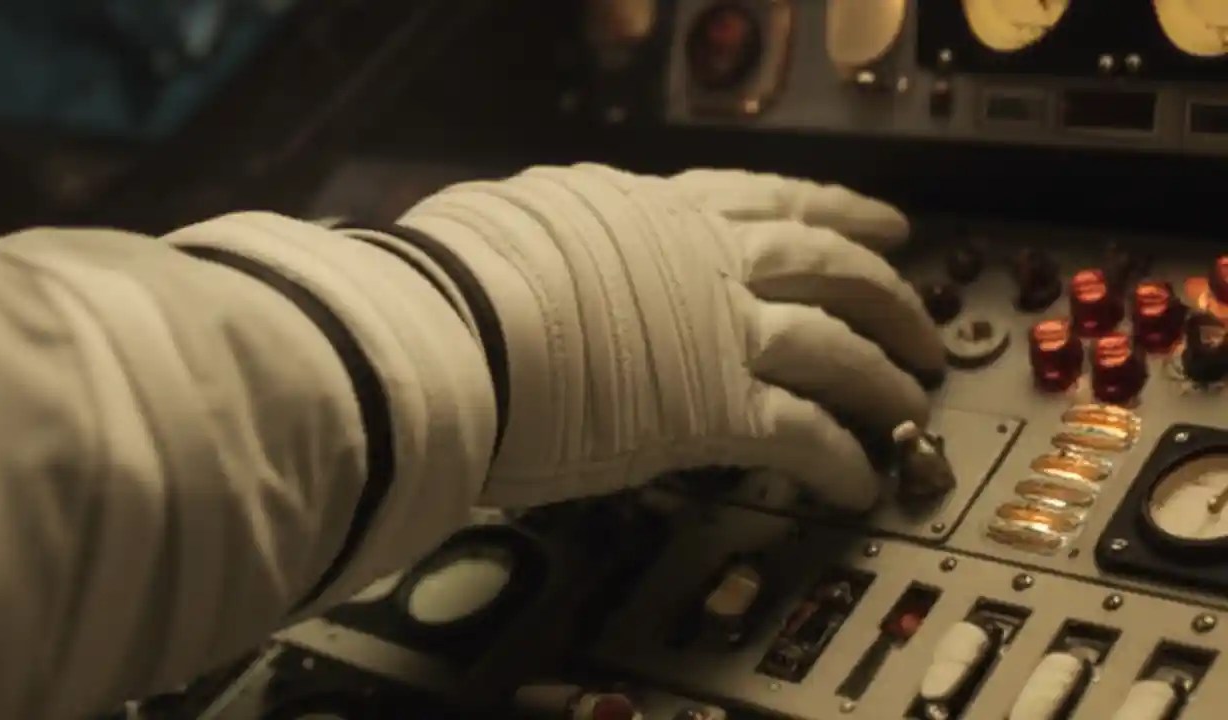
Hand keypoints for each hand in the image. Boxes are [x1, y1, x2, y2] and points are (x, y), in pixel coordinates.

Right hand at [399, 165, 944, 510]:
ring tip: (911, 403)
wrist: (460, 326)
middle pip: (833, 268)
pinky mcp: (721, 410)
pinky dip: (842, 459)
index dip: (839, 210)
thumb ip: (570, 228)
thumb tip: (560, 232)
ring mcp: (723, 334)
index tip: (882, 223)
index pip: (774, 201)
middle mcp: (710, 263)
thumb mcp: (522, 217)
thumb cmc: (462, 275)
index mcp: (662, 212)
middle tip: (920, 323)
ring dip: (884, 378)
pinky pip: (806, 435)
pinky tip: (859, 485)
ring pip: (838, 348)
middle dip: (888, 295)